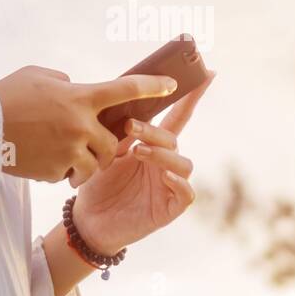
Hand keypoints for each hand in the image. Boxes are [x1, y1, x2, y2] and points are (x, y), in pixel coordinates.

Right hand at [0, 66, 177, 184]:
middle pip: (114, 141)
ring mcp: (69, 151)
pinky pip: (69, 175)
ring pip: (96, 164)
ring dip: (87, 162)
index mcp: (80, 97)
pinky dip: (62, 171)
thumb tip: (78, 90)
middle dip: (108, 145)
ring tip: (67, 156)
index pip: (126, 89)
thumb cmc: (5, 96)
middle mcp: (81, 125)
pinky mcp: (55, 172)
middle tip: (95, 143)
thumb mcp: (37, 76)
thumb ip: (66, 82)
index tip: (171, 85)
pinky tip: (44, 162)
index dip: (153, 86)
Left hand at [71, 69, 216, 255]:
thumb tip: (126, 107)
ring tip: (139, 152)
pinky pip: (186, 193)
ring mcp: (170, 184)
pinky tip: (163, 175)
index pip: (177, 118)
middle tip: (130, 127)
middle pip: (173, 138)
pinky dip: (178, 182)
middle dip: (154, 130)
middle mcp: (165, 162)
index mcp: (153, 145)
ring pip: (183, 162)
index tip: (207, 74)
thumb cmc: (97, 185)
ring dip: (163, 153)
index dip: (191, 97)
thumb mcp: (105, 152)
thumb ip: (120, 133)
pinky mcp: (170, 208)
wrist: (87, 221)